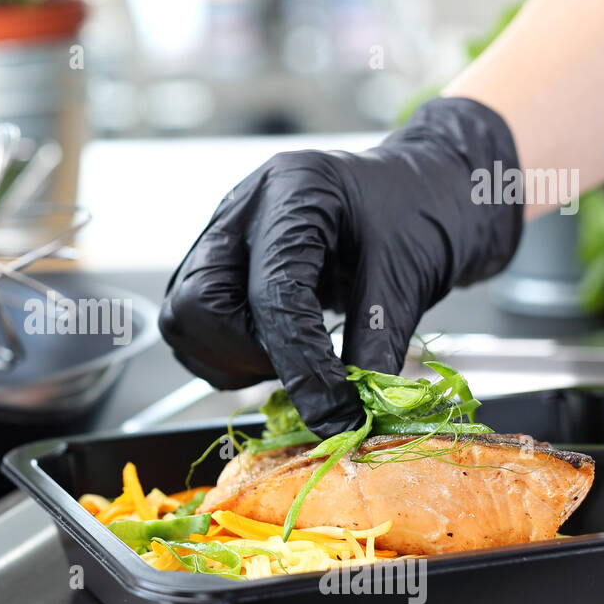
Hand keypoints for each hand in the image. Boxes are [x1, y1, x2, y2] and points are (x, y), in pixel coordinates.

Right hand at [158, 97, 523, 437]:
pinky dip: (228, 355)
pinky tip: (275, 349)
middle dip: (250, 355)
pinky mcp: (214, 266)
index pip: (272, 292)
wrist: (418, 190)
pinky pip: (191, 328)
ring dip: (234, 359)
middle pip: (199, 303)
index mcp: (293, 193)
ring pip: (183, 320)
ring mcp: (219, 236)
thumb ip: (377, 340)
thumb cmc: (420, 214)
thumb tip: (349, 412)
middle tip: (310, 370)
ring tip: (295, 357)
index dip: (302, 365)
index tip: (338, 412)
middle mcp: (240, 210)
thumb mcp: (411, 273)